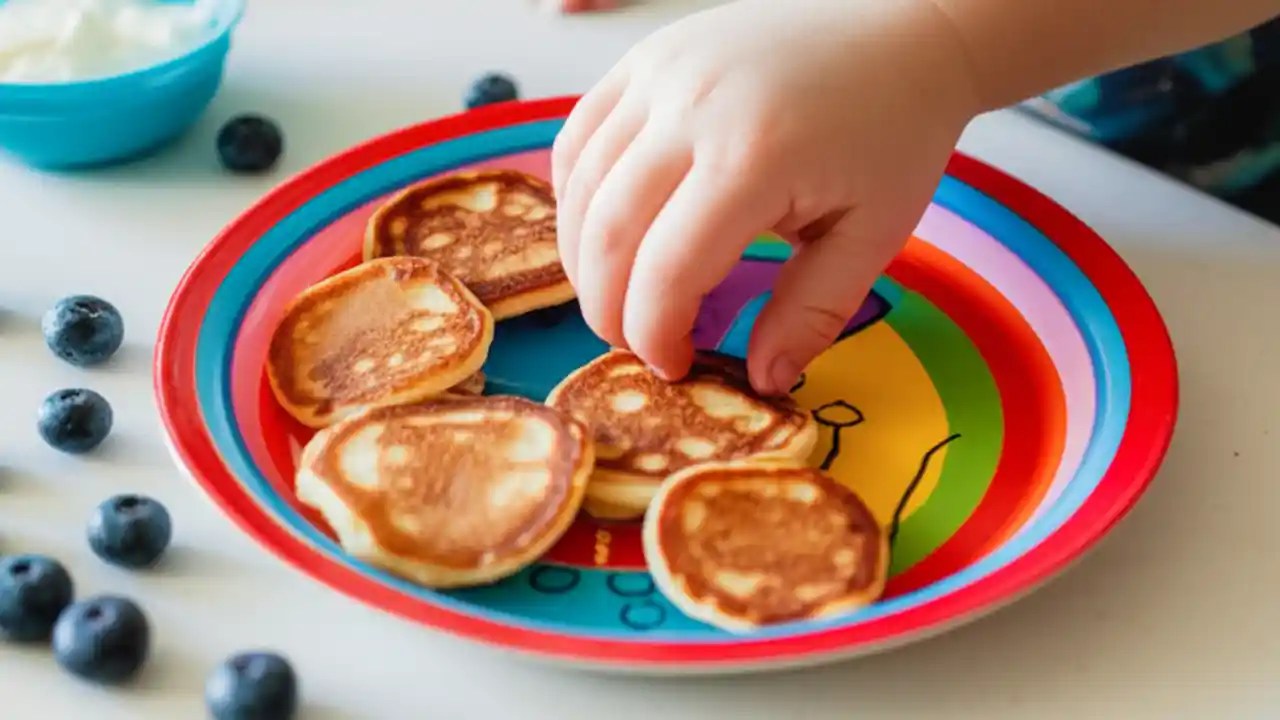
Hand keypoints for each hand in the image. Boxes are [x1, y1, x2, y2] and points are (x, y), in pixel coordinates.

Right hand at [553, 0, 980, 393]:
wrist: (899, 28)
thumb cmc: (892, 129)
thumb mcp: (873, 233)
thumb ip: (813, 312)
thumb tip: (763, 380)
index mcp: (754, 155)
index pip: (667, 271)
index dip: (654, 334)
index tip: (673, 364)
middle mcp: (690, 106)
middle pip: (607, 234)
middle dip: (608, 308)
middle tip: (634, 344)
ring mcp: (659, 74)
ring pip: (580, 187)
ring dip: (583, 259)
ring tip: (617, 297)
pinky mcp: (644, 59)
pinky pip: (578, 137)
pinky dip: (577, 197)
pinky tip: (604, 233)